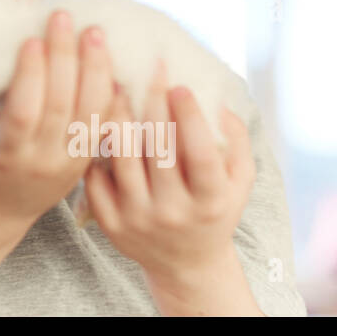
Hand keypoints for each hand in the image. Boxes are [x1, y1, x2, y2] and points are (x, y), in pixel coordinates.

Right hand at [0, 10, 114, 229]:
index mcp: (5, 153)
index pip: (23, 112)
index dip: (30, 75)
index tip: (33, 39)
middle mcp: (40, 161)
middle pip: (61, 106)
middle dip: (65, 58)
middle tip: (65, 18)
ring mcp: (68, 164)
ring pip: (90, 114)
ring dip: (95, 69)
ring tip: (95, 33)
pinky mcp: (86, 162)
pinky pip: (106, 125)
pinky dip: (112, 94)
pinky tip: (113, 64)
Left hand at [82, 59, 255, 291]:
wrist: (186, 264)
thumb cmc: (216, 209)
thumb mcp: (240, 180)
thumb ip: (237, 140)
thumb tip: (218, 99)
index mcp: (210, 201)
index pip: (200, 154)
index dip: (190, 118)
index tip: (180, 85)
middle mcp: (174, 213)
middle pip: (158, 150)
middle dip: (152, 105)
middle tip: (144, 71)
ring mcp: (139, 220)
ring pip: (122, 159)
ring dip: (118, 119)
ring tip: (116, 87)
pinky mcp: (111, 225)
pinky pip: (97, 178)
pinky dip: (97, 150)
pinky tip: (97, 122)